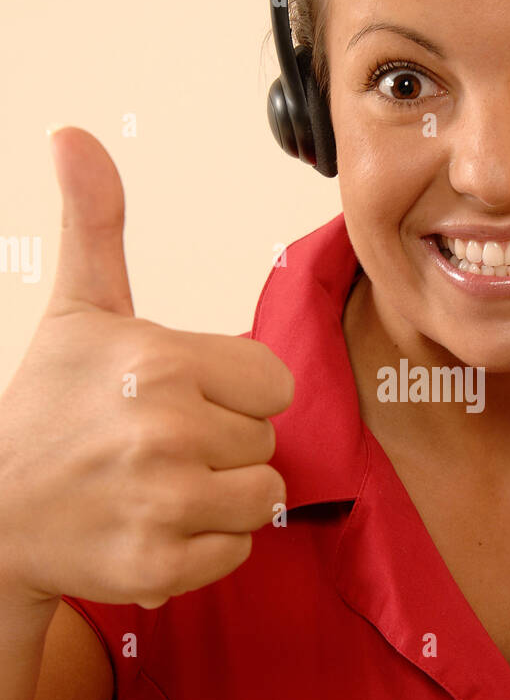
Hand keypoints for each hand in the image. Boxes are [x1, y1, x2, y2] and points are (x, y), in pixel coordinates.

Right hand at [0, 127, 292, 607]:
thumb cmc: (48, 409)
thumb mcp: (77, 309)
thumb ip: (96, 223)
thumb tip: (74, 134)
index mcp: (161, 361)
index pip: (272, 384)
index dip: (234, 393)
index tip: (183, 398)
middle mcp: (166, 430)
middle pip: (266, 442)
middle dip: (223, 445)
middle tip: (158, 445)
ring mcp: (163, 501)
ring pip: (262, 499)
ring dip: (221, 498)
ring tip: (161, 485)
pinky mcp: (160, 565)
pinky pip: (237, 552)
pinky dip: (204, 547)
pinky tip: (154, 526)